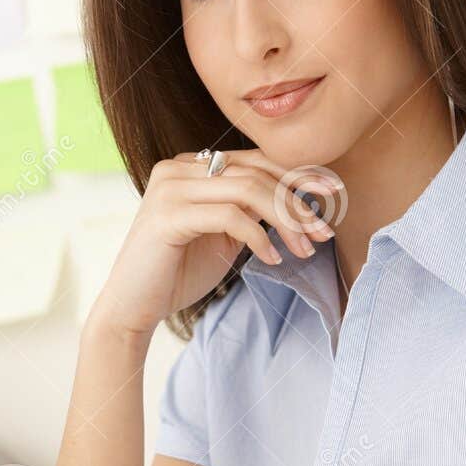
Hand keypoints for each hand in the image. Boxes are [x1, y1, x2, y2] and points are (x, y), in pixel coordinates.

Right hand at [89, 148, 336, 339]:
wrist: (133, 306)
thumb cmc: (177, 272)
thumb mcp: (223, 234)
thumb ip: (249, 209)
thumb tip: (296, 198)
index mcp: (190, 166)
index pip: (254, 160)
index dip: (297, 174)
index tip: (333, 193)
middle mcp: (177, 167)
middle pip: (255, 172)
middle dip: (297, 201)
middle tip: (324, 231)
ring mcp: (170, 188)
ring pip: (247, 190)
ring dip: (285, 220)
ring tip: (304, 249)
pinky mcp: (167, 215)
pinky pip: (230, 216)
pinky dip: (259, 238)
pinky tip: (272, 260)